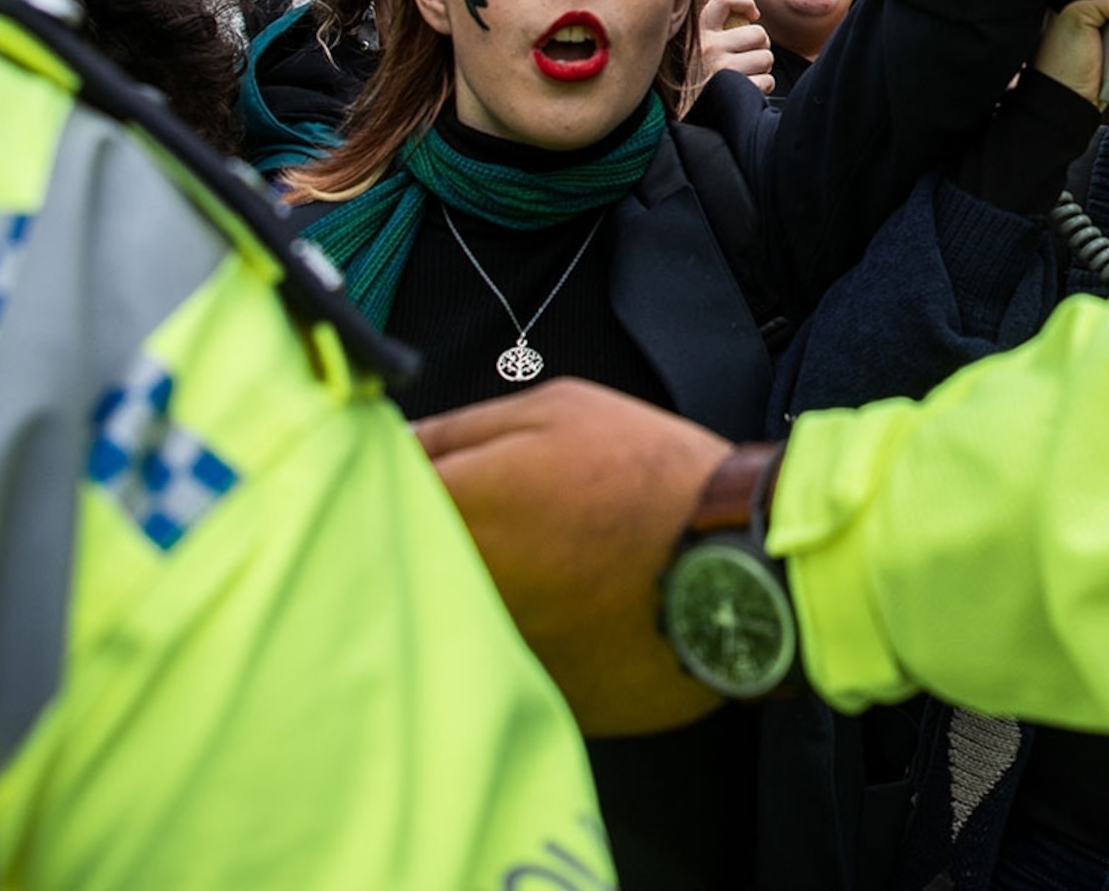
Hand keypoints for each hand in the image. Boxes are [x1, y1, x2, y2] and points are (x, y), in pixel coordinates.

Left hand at [415, 379, 731, 737]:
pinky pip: (502, 666)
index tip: (412, 482)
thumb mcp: (555, 410)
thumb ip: (456, 431)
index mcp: (455, 514)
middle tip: (492, 527)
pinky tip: (572, 615)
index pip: (366, 502)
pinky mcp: (532, 697)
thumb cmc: (649, 477)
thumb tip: (390, 451)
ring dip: (467, 598)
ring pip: (446, 625)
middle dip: (421, 547)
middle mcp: (456, 593)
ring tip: (541, 570)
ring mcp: (493, 653)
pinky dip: (522, 642)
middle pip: (400, 573)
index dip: (385, 489)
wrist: (741, 569)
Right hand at [692, 0, 775, 103]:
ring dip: (762, 67)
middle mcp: (708, 49)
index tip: (752, 14)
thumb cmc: (700, 75)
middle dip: (760, 46)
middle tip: (747, 55)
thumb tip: (749, 10)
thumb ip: (718, 25)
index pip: (723, 0)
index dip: (745, 2)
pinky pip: (767, 81)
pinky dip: (763, 86)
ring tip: (746, 73)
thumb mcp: (699, 45)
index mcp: (700, 33)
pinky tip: (747, 87)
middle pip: (759, 34)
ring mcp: (721, 70)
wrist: (688, 113)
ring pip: (766, 58)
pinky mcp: (734, 91)